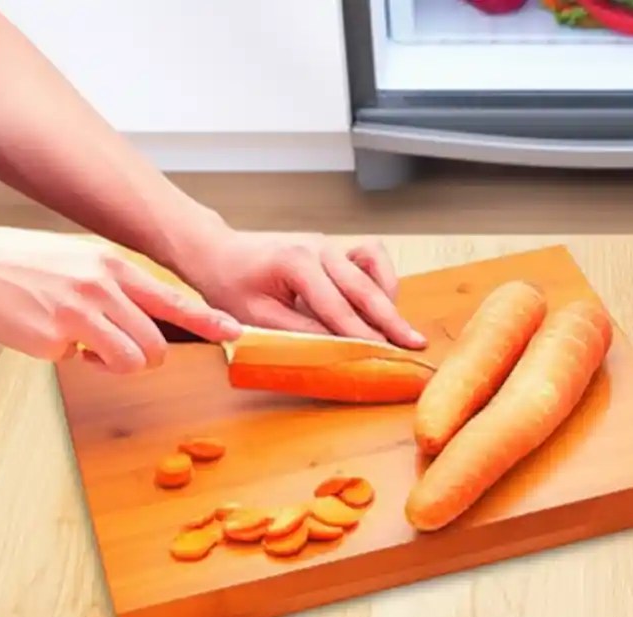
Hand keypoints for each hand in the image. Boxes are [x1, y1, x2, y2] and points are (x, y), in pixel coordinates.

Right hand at [0, 220, 241, 372]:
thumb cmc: (27, 263)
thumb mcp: (83, 258)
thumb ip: (119, 284)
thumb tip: (150, 312)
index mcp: (114, 265)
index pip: (174, 299)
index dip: (209, 320)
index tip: (235, 332)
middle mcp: (102, 287)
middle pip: (157, 344)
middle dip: (146, 357)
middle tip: (117, 349)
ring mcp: (79, 313)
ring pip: (131, 361)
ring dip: (115, 364)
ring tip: (87, 346)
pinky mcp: (55, 338)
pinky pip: (85, 365)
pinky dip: (75, 361)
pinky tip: (51, 337)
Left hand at [175, 231, 426, 348]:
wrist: (219, 252)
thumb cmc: (231, 284)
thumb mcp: (257, 317)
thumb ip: (300, 331)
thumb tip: (339, 350)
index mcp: (296, 262)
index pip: (337, 308)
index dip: (362, 335)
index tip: (384, 355)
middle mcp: (319, 248)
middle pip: (364, 288)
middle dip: (391, 319)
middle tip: (414, 343)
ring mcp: (330, 244)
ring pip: (374, 267)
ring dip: (388, 297)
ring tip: (398, 327)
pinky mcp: (335, 247)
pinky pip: (370, 258)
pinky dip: (381, 279)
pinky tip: (382, 302)